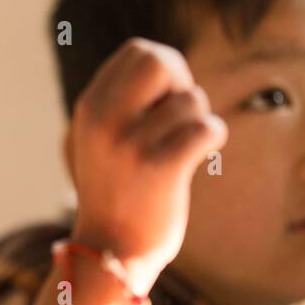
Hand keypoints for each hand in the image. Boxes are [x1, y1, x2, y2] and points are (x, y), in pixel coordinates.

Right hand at [64, 38, 226, 290]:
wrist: (110, 253)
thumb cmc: (117, 192)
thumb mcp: (102, 139)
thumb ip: (124, 101)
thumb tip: (170, 62)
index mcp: (90, 108)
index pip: (138, 51)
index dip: (165, 68)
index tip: (166, 99)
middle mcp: (104, 121)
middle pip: (161, 61)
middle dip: (183, 82)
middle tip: (182, 115)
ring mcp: (130, 145)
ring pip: (191, 100)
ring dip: (199, 120)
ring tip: (186, 147)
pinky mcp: (161, 169)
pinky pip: (207, 129)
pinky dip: (214, 138)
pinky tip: (205, 155)